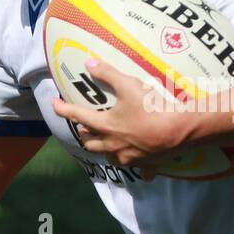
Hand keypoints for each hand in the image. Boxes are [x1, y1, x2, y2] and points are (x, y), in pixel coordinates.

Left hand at [51, 58, 192, 168]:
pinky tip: (141, 166)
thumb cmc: (152, 106)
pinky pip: (140, 170)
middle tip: (83, 128)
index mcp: (106, 125)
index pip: (78, 115)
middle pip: (91, 143)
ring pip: (110, 158)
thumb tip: (88, 62)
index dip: (63, 109)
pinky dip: (138, 167)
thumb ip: (108, 74)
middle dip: (85, 135)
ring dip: (105, 150)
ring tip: (108, 144)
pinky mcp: (146, 165)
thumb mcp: (129, 85)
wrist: (179, 129)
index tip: (53, 104)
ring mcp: (129, 158)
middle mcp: (113, 145)